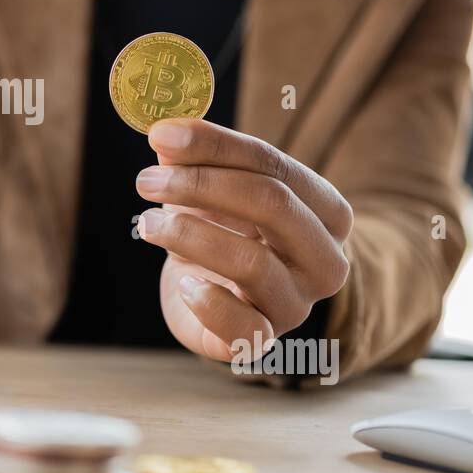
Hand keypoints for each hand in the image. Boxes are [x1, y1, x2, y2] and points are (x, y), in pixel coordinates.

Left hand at [133, 119, 352, 361]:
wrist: (212, 291)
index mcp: (327, 212)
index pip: (276, 166)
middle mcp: (325, 260)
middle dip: (202, 185)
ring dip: (188, 234)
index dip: (217, 145)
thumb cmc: (220, 227)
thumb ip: (194, 156)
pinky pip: (242, 326)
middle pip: (273, 205)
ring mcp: (298, 305)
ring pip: (252, 262)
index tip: (162, 134)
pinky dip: (206, 300)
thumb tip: (166, 131)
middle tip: (146, 180)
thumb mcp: (210, 185)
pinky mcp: (262, 341)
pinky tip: (181, 282)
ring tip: (146, 222)